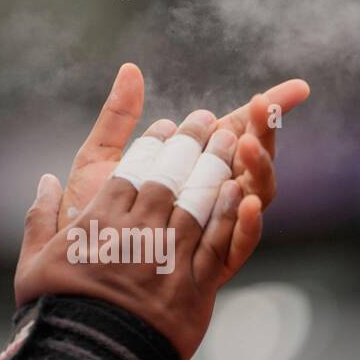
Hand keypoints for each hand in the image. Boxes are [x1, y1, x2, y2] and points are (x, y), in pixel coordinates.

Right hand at [15, 114, 245, 359]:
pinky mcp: (193, 288)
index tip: (166, 127)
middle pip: (169, 177)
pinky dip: (232, 216)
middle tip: (204, 120)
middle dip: (189, 144)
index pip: (131, 170)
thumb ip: (39, 217)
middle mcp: (136, 233)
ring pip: (197, 201)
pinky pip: (218, 244)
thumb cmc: (55, 313)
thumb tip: (44, 181)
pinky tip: (242, 193)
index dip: (152, 145)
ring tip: (229, 140)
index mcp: (99, 223)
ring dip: (215, 168)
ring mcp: (167, 258)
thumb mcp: (33, 262)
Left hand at [57, 64, 309, 246]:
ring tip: (246, 142)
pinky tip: (244, 198)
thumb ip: (116, 119)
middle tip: (264, 106)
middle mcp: (208, 201)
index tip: (285, 91)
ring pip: (252, 197)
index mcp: (188, 173)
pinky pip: (237, 246)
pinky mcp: (208, 270)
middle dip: (264, 132)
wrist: (74, 290)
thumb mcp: (97, 164)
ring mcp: (213, 234)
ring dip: (255, 169)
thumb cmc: (85, 225)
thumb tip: (130, 69)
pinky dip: (246, 223)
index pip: (234, 133)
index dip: (261, 111)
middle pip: (250, 162)